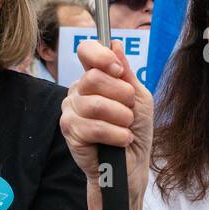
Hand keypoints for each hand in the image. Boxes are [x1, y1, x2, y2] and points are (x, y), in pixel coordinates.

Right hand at [60, 39, 152, 200]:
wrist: (131, 165)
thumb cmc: (135, 130)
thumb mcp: (139, 98)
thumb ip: (127, 74)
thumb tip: (115, 44)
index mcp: (94, 77)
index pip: (87, 51)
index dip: (102, 57)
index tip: (119, 70)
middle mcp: (78, 90)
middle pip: (94, 78)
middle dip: (122, 96)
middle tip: (130, 112)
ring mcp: (70, 110)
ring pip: (95, 104)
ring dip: (121, 118)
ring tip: (126, 128)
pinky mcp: (69, 131)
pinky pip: (93, 126)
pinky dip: (116, 135)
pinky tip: (121, 140)